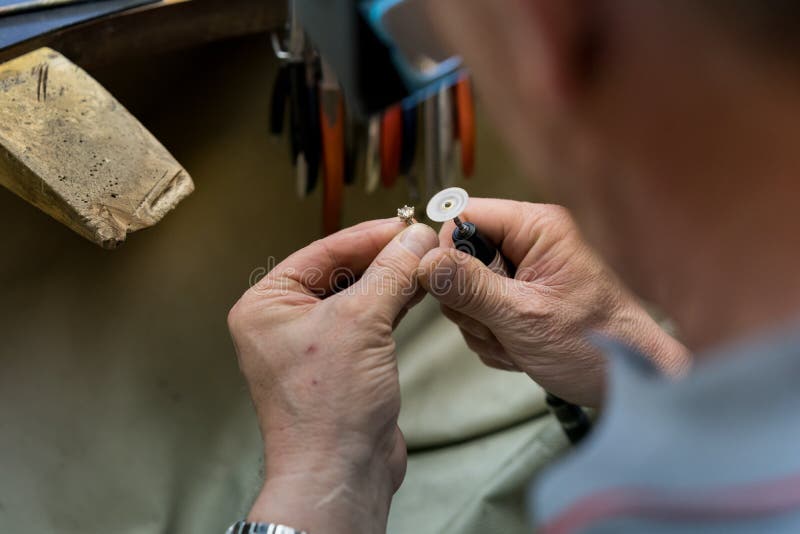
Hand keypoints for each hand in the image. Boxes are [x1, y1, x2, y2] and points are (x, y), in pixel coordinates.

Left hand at [228, 219, 437, 533]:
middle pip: (340, 271)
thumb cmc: (328, 409)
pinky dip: (394, 305)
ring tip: (425, 261)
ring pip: (357, 296)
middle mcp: (284, 322)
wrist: (340, 473)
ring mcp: (313, 345)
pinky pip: (369, 321)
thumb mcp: (360, 323)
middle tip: (421, 241)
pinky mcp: (342, 364)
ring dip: (391, 279)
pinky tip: (417, 290)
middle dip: (383, 257)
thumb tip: (415, 238)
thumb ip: (389, 273)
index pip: (323, 251)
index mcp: (267, 304)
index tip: (406, 224)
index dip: (369, 236)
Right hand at [419, 199, 688, 405]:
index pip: (464, 216)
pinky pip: (479, 313)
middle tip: (500, 326)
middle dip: (469, 302)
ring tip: (516, 342)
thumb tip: (424, 262)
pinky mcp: (518, 300)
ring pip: (465, 292)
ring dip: (482, 326)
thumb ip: (470, 287)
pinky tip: (519, 349)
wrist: (626, 384)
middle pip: (459, 258)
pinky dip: (492, 338)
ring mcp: (522, 273)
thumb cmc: (595, 345)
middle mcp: (529, 243)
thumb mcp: (523, 316)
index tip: (452, 290)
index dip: (448, 252)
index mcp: (537, 228)